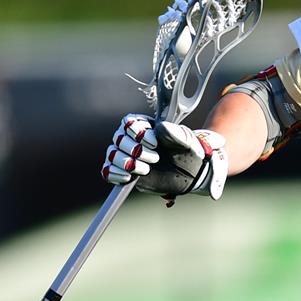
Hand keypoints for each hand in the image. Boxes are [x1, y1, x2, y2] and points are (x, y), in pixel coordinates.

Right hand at [101, 115, 227, 201]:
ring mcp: (128, 156)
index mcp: (145, 126)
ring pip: (112, 154)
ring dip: (125, 162)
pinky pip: (108, 171)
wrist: (192, 174)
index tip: (155, 143)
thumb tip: (160, 128)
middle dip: (134, 149)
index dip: (138, 132)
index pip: (128, 122)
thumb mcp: (187, 142)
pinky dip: (114, 174)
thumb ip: (175, 133)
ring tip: (145, 169)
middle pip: (118, 138)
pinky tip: (128, 177)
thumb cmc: (189, 153)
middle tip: (155, 159)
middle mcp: (133, 139)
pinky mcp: (125, 172)